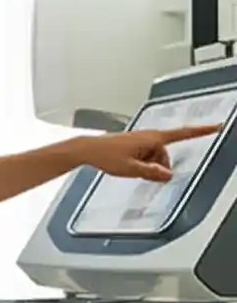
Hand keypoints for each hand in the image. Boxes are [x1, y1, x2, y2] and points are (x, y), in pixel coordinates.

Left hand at [79, 125, 221, 180]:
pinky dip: (142, 164)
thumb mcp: (130, 169)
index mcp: (152, 138)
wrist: (88, 149)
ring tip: (130, 169)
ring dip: (149, 166)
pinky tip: (128, 167)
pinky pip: (146, 157)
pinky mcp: (135, 144)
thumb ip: (151, 173)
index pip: (182, 134)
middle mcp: (148, 136)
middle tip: (142, 173)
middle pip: (165, 154)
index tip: (216, 127)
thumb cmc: (106, 155)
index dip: (200, 131)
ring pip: (156, 157)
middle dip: (159, 166)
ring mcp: (141, 140)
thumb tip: (167, 175)